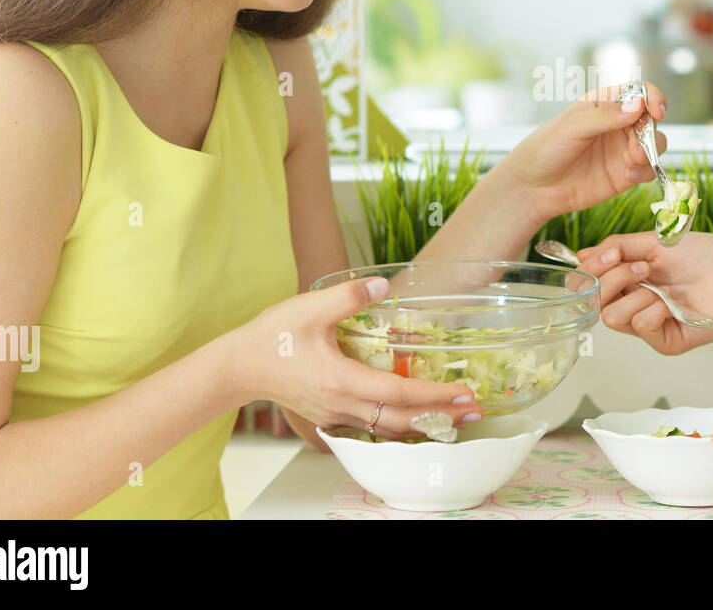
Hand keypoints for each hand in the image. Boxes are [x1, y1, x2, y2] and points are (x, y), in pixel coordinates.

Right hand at [225, 278, 481, 440]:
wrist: (238, 365)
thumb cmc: (272, 336)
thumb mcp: (310, 307)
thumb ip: (348, 296)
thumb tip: (383, 284)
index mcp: (340, 380)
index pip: (398, 393)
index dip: (434, 395)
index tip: (463, 393)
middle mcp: (342, 405)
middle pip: (400, 420)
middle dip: (441, 417)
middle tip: (474, 410)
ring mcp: (336, 414)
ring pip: (387, 428)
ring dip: (423, 424)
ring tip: (454, 418)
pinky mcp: (330, 414)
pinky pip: (372, 427)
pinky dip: (399, 425)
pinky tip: (414, 417)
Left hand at [501, 82, 668, 223]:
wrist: (534, 188)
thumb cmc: (545, 149)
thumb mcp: (571, 127)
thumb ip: (605, 117)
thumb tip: (638, 106)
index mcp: (604, 103)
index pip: (639, 91)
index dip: (653, 97)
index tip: (656, 111)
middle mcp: (618, 124)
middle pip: (651, 119)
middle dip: (649, 132)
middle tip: (634, 149)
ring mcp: (623, 149)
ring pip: (656, 144)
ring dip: (650, 152)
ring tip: (631, 162)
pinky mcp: (625, 174)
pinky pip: (649, 169)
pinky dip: (646, 171)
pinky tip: (628, 177)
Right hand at [575, 231, 712, 354]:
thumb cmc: (705, 255)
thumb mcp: (656, 242)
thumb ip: (619, 246)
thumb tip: (582, 254)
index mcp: (628, 276)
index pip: (588, 281)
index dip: (588, 270)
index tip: (608, 255)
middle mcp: (633, 299)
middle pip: (593, 300)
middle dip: (610, 279)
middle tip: (641, 267)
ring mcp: (648, 322)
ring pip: (611, 317)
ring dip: (632, 295)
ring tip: (657, 285)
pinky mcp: (664, 341)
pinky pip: (640, 326)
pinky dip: (652, 310)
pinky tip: (671, 304)